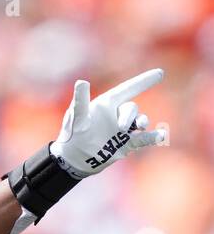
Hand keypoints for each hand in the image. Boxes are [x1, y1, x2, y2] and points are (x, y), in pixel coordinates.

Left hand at [50, 69, 165, 176]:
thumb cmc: (72, 134)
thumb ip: (81, 101)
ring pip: (140, 121)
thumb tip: (81, 81)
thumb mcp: (76, 117)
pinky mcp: (126, 144)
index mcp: (107, 104)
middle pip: (131, 108)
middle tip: (121, 127)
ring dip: (142, 122)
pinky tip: (161, 135)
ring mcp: (123, 130)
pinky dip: (153, 137)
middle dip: (129, 115)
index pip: (127, 89)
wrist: (73, 160)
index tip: (159, 73)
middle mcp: (117, 114)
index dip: (142, 81)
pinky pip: (144, 138)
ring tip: (140, 127)